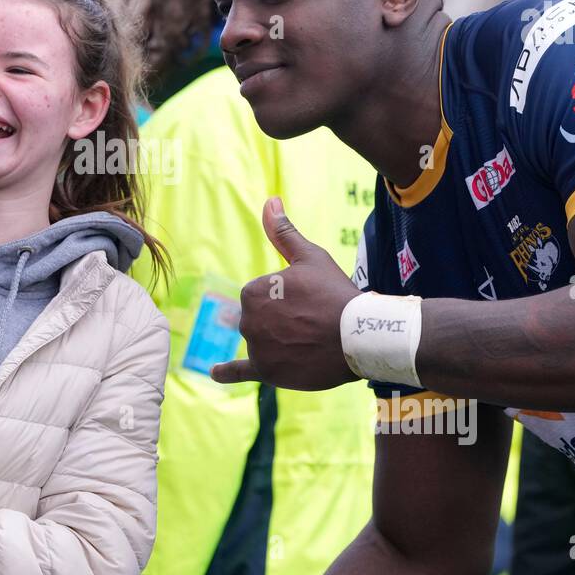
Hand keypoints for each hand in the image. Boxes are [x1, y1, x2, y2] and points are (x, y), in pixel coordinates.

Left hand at [211, 197, 362, 390]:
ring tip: (310, 341)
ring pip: (263, 342)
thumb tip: (270, 200)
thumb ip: (283, 232)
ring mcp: (256, 347)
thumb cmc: (335, 292)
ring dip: (280, 342)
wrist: (359, 336)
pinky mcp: (267, 371)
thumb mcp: (309, 257)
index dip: (289, 299)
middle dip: (283, 321)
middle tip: (313, 321)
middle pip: (261, 320)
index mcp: (252, 291)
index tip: (310, 300)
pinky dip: (226, 373)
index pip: (263, 296)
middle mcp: (247, 320)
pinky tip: (215, 373)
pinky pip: (240, 371)